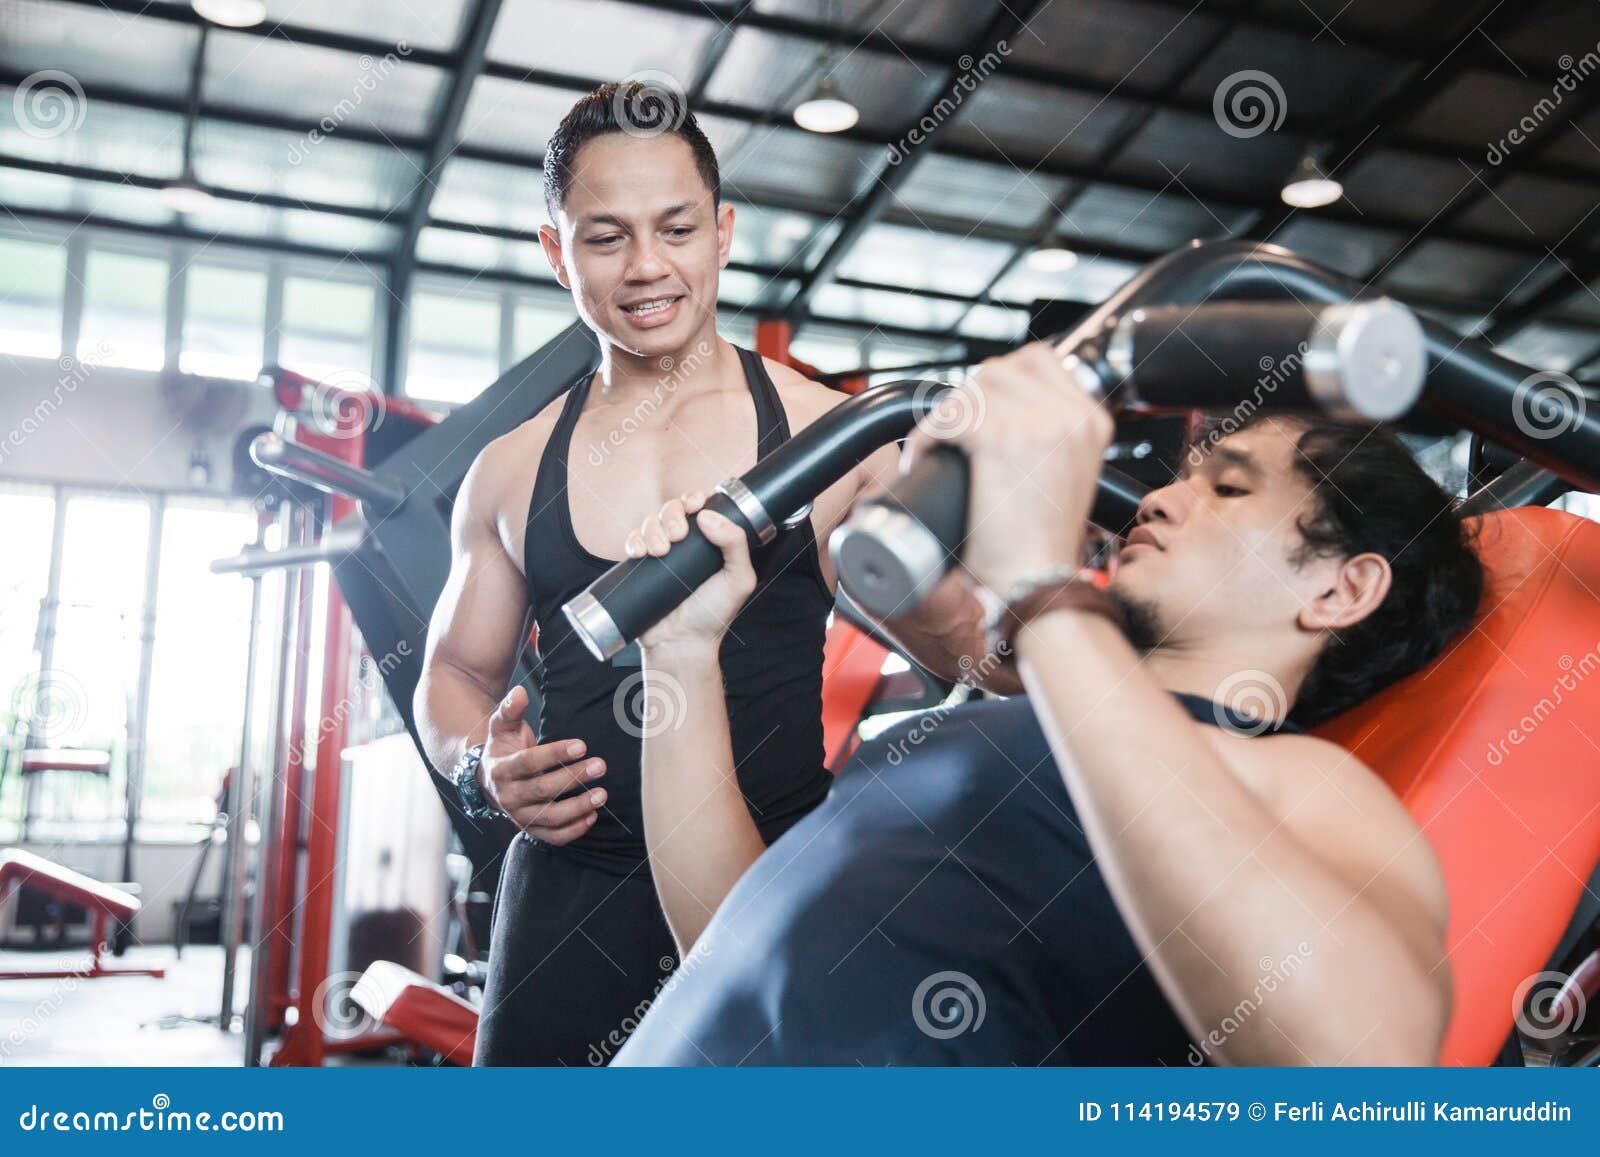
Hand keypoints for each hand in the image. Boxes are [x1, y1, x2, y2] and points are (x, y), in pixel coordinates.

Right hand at [481, 685, 606, 843]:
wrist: (488, 782)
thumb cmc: (502, 750)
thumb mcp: (502, 728)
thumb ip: (510, 709)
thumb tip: (518, 692)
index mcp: (502, 770)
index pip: (529, 763)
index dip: (555, 754)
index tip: (581, 746)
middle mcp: (509, 796)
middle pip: (543, 790)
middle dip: (573, 778)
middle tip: (600, 766)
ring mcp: (520, 816)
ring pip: (550, 817)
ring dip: (578, 807)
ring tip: (602, 794)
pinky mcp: (531, 829)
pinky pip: (553, 836)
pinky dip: (573, 830)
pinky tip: (592, 816)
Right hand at [628, 492, 757, 657]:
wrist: (682, 643)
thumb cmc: (714, 614)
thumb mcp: (739, 578)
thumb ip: (735, 543)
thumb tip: (707, 516)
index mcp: (709, 541)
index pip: (699, 507)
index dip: (693, 499)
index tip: (694, 506)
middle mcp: (685, 544)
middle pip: (672, 510)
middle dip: (671, 514)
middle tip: (677, 536)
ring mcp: (661, 554)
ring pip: (651, 522)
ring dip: (653, 528)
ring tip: (660, 551)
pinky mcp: (640, 567)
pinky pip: (632, 541)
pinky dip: (633, 540)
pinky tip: (640, 552)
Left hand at [908, 344, 1112, 594]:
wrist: (1037, 582)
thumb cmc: (1041, 545)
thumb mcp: (1066, 476)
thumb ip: (1051, 438)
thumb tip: (1002, 412)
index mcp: (1092, 420)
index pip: (1038, 360)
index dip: (998, 379)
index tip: (978, 407)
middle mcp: (1072, 416)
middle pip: (1000, 371)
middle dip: (967, 398)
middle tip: (952, 434)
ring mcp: (1039, 425)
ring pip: (972, 390)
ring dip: (946, 416)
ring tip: (937, 447)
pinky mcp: (1002, 439)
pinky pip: (949, 417)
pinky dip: (927, 435)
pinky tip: (924, 457)